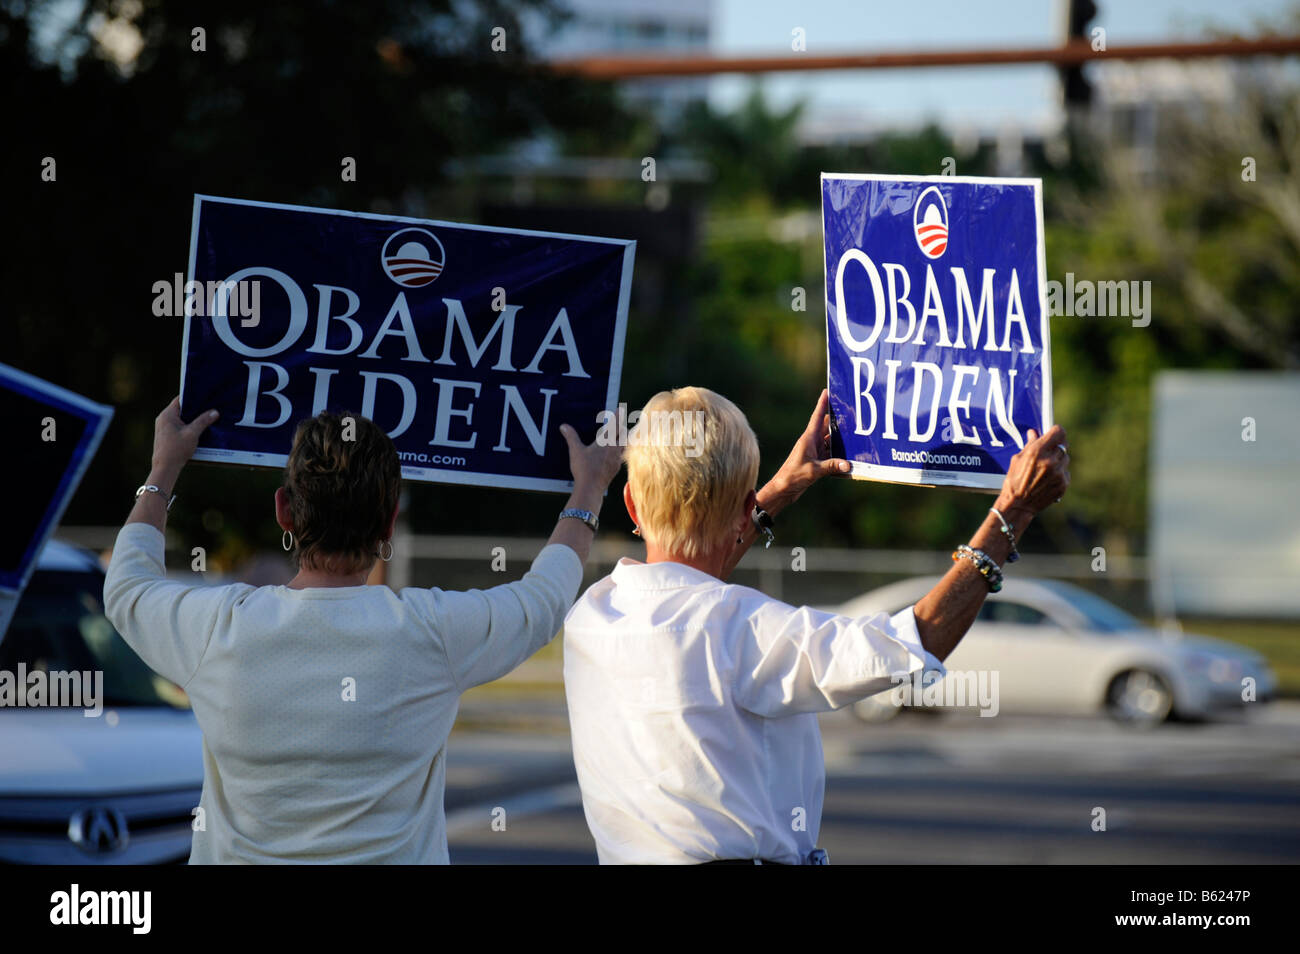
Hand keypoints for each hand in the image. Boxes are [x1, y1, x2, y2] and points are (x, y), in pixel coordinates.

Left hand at [151, 397, 217, 478]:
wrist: (164, 467)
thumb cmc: (176, 449)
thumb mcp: (193, 433)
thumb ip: (203, 421)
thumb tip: (215, 412)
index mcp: (167, 415)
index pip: (180, 400)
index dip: (193, 397)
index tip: (205, 397)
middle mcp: (163, 419)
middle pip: (181, 409)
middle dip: (195, 409)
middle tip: (209, 408)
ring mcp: (164, 427)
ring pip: (181, 418)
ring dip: (192, 419)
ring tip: (206, 418)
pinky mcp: (166, 435)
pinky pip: (179, 426)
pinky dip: (188, 426)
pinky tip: (198, 430)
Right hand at [559, 423, 622, 493]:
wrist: (591, 488)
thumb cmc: (584, 469)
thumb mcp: (575, 451)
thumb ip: (571, 437)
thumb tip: (563, 426)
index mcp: (606, 442)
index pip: (614, 426)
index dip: (618, 416)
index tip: (620, 409)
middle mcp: (614, 449)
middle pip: (624, 435)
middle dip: (622, 429)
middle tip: (619, 425)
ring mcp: (617, 460)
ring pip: (624, 446)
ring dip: (622, 441)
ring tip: (618, 438)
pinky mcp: (616, 469)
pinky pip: (621, 457)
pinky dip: (619, 453)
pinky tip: (614, 456)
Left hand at [767, 389, 851, 510]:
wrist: (782, 490)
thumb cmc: (792, 477)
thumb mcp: (813, 470)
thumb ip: (831, 466)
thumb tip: (848, 465)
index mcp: (808, 438)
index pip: (817, 417)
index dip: (822, 403)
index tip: (827, 390)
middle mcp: (812, 442)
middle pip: (827, 426)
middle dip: (838, 419)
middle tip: (851, 410)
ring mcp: (815, 452)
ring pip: (831, 441)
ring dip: (841, 438)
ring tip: (856, 432)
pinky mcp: (817, 462)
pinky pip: (832, 454)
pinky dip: (840, 455)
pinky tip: (850, 456)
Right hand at [996, 424, 1069, 516]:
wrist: (1018, 506)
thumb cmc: (1013, 482)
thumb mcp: (1017, 460)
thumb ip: (1029, 445)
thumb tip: (1034, 433)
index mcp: (1037, 452)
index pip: (1059, 432)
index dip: (1056, 431)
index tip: (1053, 433)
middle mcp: (1050, 461)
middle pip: (1064, 444)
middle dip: (1056, 445)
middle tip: (1048, 450)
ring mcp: (1059, 473)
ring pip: (1065, 458)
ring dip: (1058, 460)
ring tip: (1045, 468)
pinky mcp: (1063, 484)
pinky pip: (1065, 472)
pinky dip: (1059, 473)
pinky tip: (1047, 479)